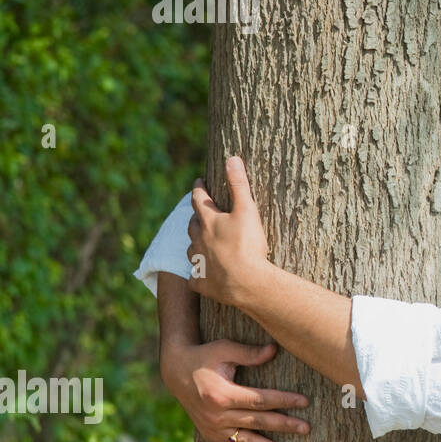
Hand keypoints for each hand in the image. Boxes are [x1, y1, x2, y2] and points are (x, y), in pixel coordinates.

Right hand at [160, 337, 309, 441]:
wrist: (176, 372)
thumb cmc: (205, 357)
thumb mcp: (224, 349)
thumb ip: (249, 353)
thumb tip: (274, 350)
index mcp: (222, 394)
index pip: (260, 400)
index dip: (284, 401)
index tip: (304, 401)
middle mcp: (217, 415)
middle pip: (258, 422)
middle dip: (284, 426)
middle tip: (306, 429)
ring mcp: (213, 428)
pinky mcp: (210, 435)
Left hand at [187, 155, 269, 307]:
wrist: (246, 282)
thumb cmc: (248, 245)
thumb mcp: (247, 210)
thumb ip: (239, 185)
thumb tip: (232, 159)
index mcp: (208, 221)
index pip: (199, 199)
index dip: (199, 188)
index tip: (199, 181)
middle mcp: (199, 240)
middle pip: (192, 225)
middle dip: (196, 217)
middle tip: (201, 213)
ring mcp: (199, 262)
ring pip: (192, 249)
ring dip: (196, 244)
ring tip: (202, 242)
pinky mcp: (202, 283)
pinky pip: (196, 277)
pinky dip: (198, 273)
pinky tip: (203, 274)